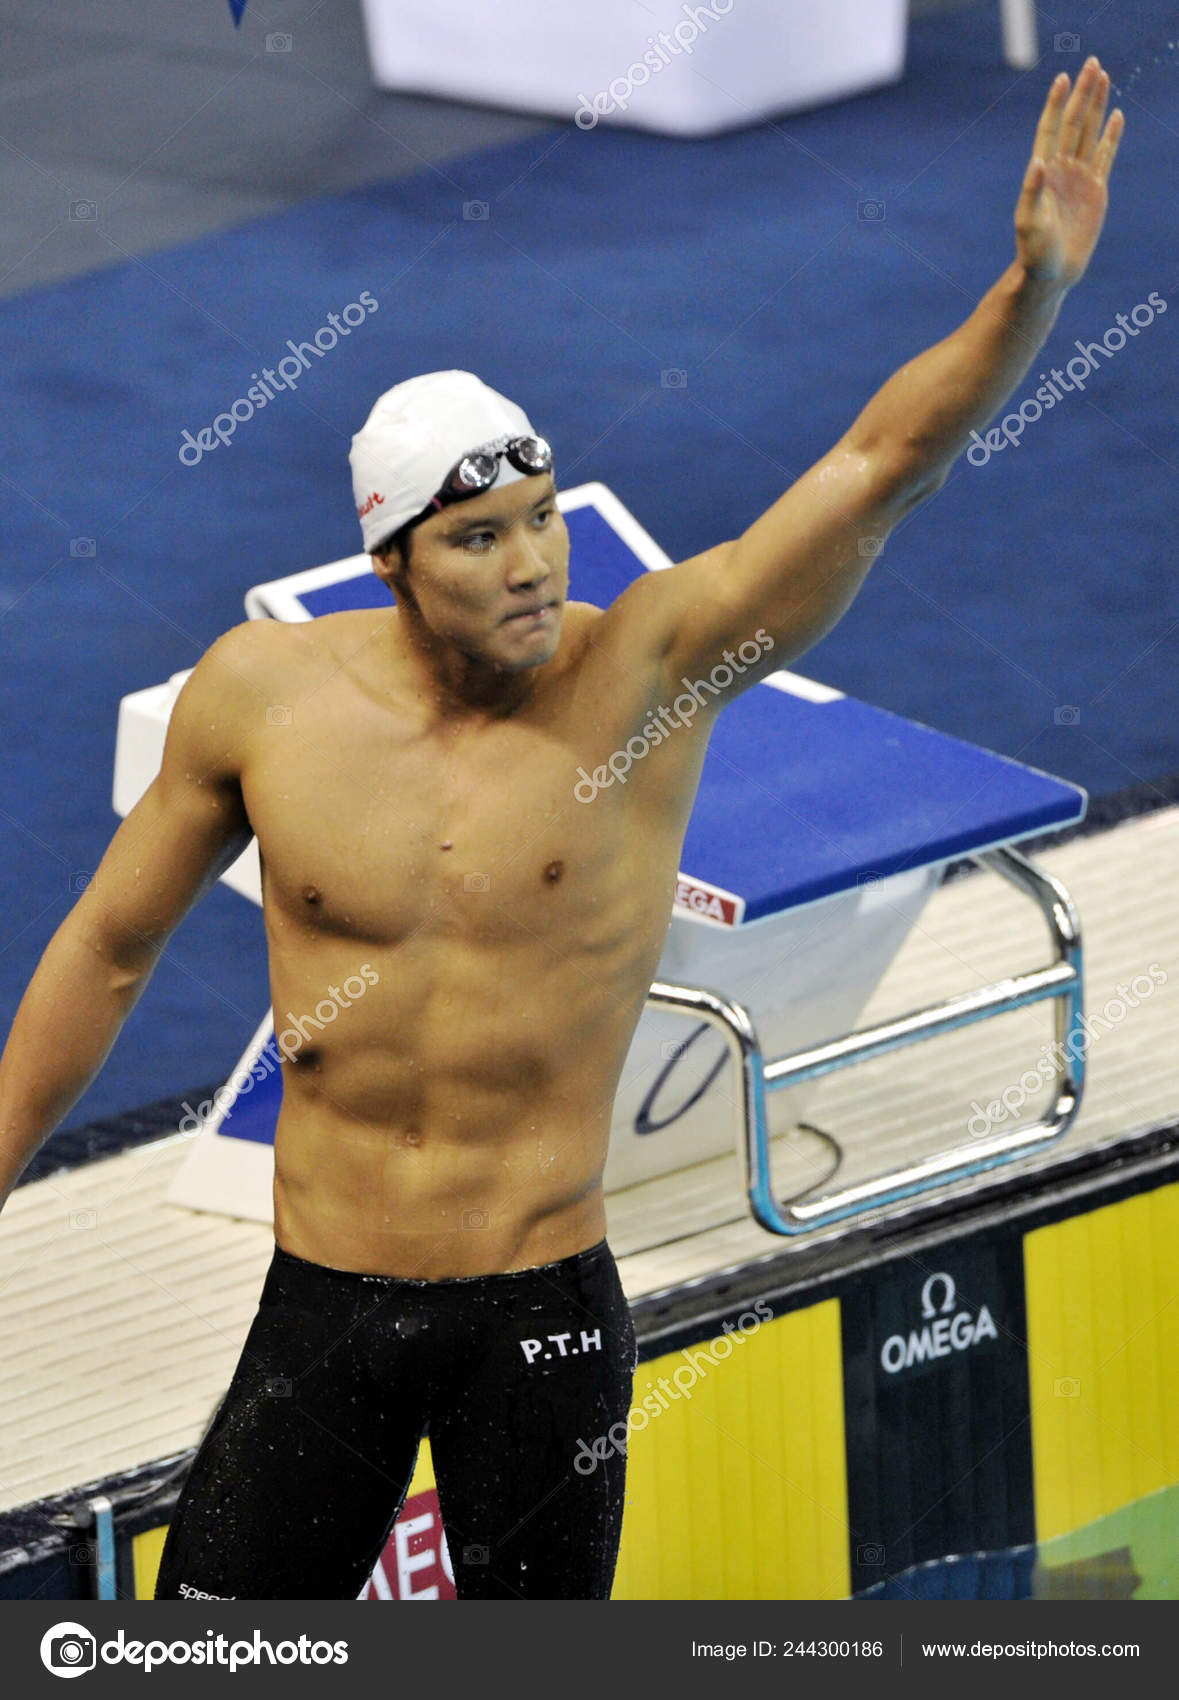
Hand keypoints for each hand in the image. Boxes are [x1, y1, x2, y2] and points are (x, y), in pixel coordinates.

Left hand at [1015, 56, 1123, 289]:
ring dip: (1096, 106)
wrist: (1051, 273)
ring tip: (1103, 77)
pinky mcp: (1096, 191)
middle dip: (1082, 93)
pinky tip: (1116, 115)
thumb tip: (1038, 163)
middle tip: (1092, 63)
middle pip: (1073, 123)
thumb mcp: (1029, 224)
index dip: (1056, 103)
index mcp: (1044, 173)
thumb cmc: (1034, 252)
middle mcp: (1062, 170)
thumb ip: (1031, 193)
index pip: (1050, 129)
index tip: (1063, 78)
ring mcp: (1080, 178)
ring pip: (1090, 133)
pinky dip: (1111, 135)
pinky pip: (1105, 156)